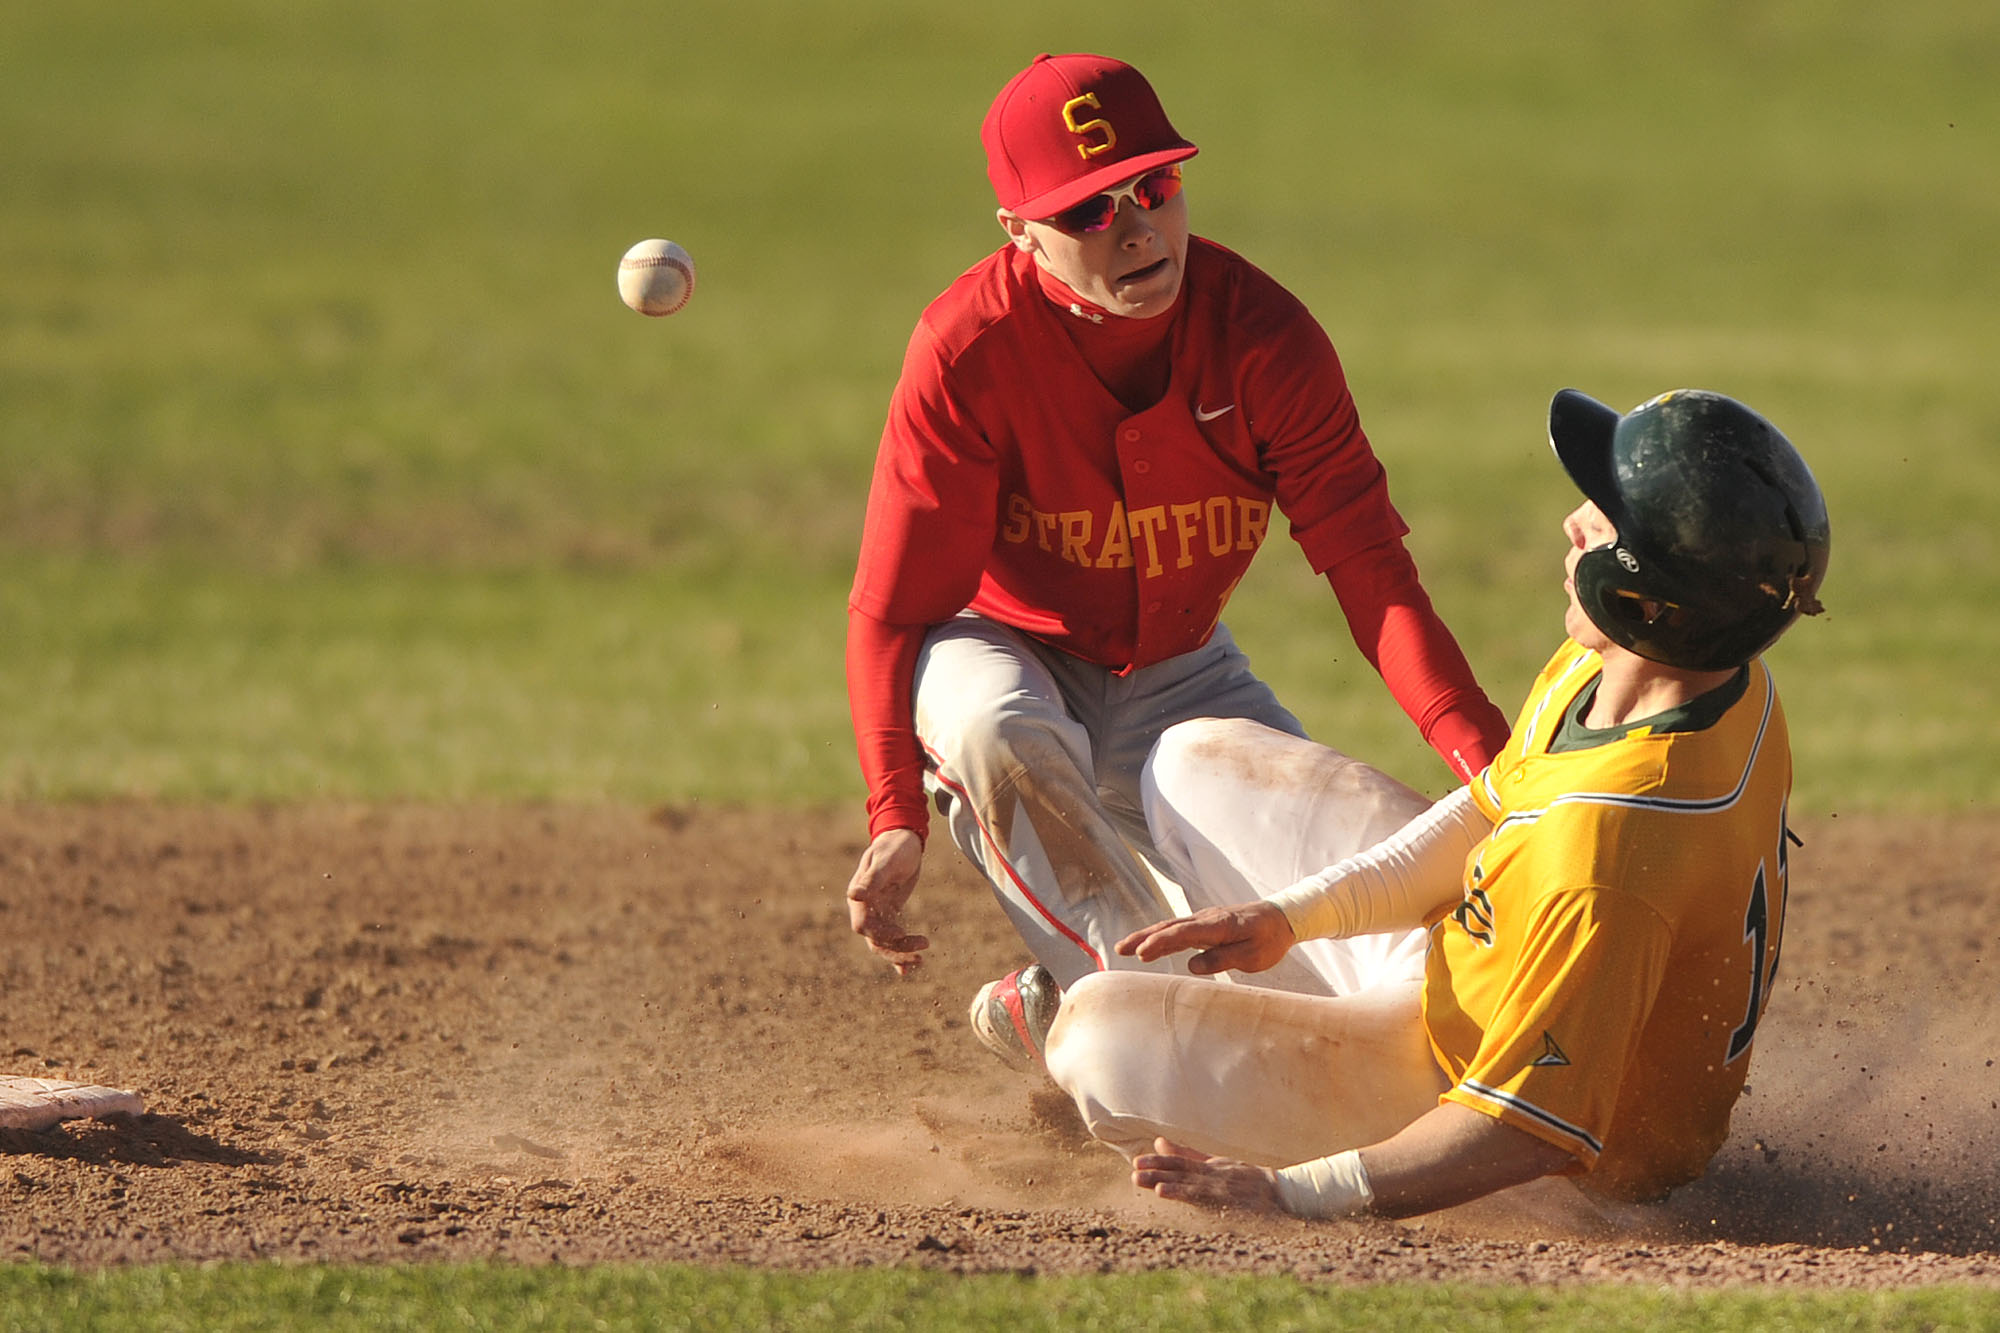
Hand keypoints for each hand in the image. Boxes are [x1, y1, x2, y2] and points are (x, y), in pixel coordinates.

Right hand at [846, 828, 928, 974]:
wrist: (905, 839)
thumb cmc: (895, 847)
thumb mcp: (886, 861)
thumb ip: (871, 879)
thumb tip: (853, 895)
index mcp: (860, 896)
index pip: (862, 925)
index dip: (879, 934)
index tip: (900, 934)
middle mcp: (866, 907)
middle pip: (875, 939)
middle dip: (895, 950)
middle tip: (919, 954)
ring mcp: (878, 911)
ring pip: (885, 942)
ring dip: (901, 953)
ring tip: (921, 959)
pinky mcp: (890, 912)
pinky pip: (892, 937)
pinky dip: (900, 951)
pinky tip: (909, 967)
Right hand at [1113, 901, 1295, 975]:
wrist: (1282, 917)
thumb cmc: (1269, 938)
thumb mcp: (1253, 955)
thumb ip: (1223, 959)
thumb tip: (1193, 966)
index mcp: (1219, 925)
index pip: (1183, 933)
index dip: (1161, 943)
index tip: (1142, 954)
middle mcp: (1207, 919)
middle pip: (1169, 927)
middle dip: (1143, 937)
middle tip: (1120, 949)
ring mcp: (1204, 920)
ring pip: (1171, 927)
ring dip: (1148, 936)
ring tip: (1126, 948)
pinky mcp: (1205, 925)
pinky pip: (1178, 930)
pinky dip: (1161, 936)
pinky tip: (1149, 946)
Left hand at [1133, 1138, 1285, 1214]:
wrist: (1278, 1192)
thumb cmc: (1245, 1179)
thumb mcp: (1216, 1164)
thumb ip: (1188, 1155)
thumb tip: (1159, 1142)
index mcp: (1208, 1167)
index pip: (1179, 1163)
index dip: (1158, 1162)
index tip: (1137, 1161)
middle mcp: (1211, 1175)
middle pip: (1179, 1171)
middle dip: (1155, 1171)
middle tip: (1134, 1170)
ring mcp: (1218, 1188)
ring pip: (1185, 1184)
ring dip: (1162, 1182)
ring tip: (1141, 1180)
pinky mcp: (1226, 1201)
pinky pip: (1201, 1197)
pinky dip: (1182, 1193)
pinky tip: (1165, 1191)